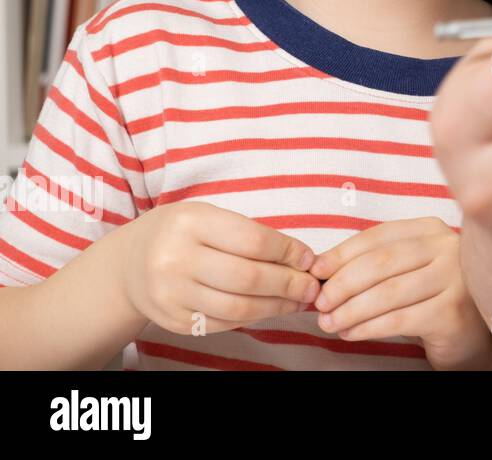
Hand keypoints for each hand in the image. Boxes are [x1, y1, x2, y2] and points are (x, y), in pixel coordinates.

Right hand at [121, 201, 319, 334]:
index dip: (288, 252)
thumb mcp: (210, 217)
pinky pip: (224, 324)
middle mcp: (175, 259)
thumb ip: (251, 234)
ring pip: (238, 308)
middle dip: (289, 284)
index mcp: (190, 223)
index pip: (253, 241)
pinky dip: (254, 318)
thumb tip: (302, 260)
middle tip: (312, 287)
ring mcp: (171, 294)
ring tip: (298, 301)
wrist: (129, 264)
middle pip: (248, 278)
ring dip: (277, 306)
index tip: (308, 259)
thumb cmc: (183, 234)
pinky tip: (271, 308)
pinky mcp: (173, 321)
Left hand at [310, 218, 491, 369]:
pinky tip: (351, 333)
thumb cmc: (430, 299)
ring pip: (389, 293)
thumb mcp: (404, 272)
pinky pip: (400, 319)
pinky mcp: (454, 311)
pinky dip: (368, 327)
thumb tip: (320, 269)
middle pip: (382, 262)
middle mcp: (448, 247)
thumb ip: (372, 264)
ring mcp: (455, 278)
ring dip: (351, 309)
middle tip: (319, 303)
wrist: (471, 336)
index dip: (342, 253)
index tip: (315, 271)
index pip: (379, 236)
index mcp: (432, 229)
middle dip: (343, 283)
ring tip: (329, 322)